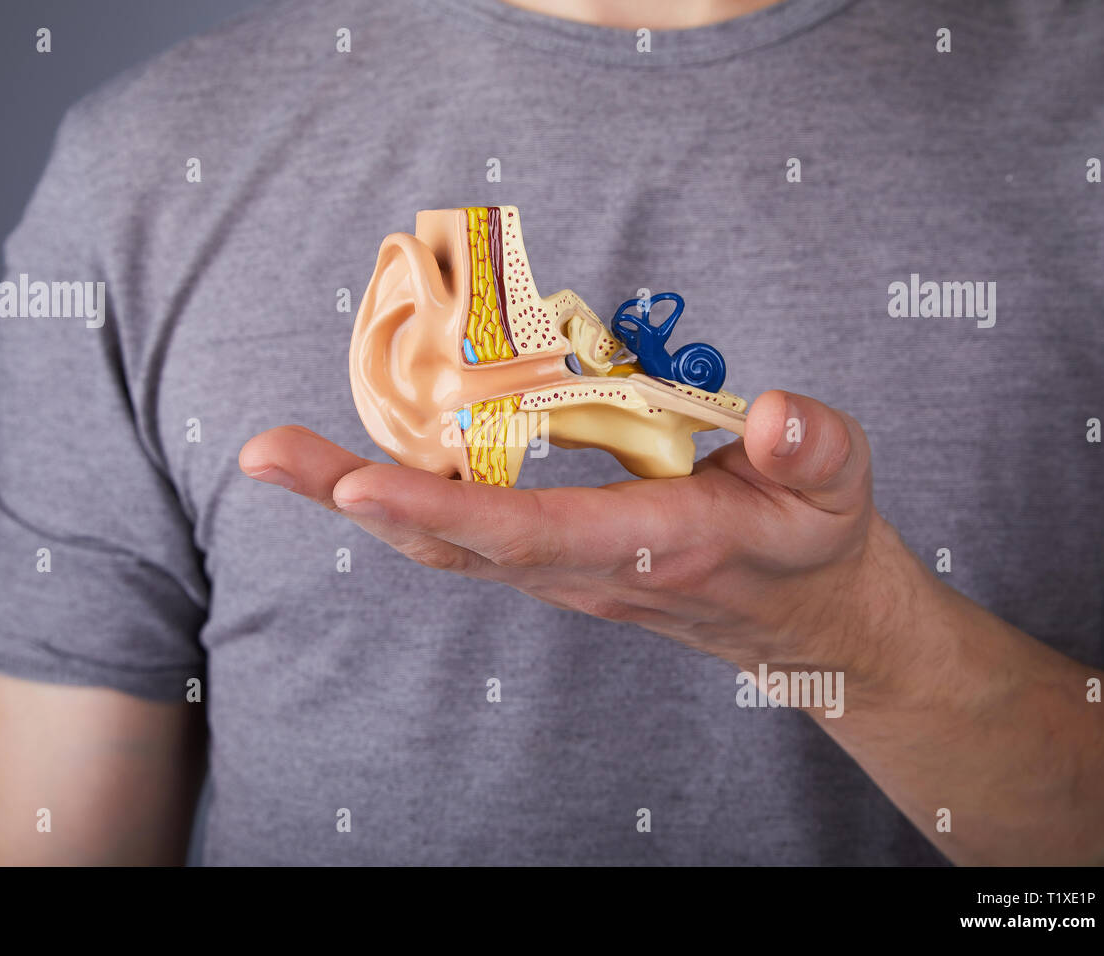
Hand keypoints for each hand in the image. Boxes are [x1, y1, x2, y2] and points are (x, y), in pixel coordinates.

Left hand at [239, 391, 932, 693]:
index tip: (360, 480)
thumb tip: (775, 415)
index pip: (531, 534)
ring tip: (278, 454)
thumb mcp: (839, 488)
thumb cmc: (815, 542)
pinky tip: (351, 465)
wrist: (806, 619)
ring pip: (444, 541)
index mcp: (652, 546)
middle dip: (354, 498)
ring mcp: (561, 571)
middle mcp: (585, 568)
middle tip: (264, 452)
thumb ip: (814, 449)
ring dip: (357, 498)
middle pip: (452, 541)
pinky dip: (400, 500)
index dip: (444, 509)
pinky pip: (462, 534)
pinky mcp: (553, 559)